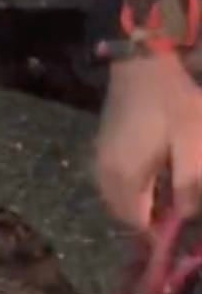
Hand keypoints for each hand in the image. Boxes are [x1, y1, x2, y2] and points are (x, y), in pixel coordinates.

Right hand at [95, 52, 201, 228]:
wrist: (142, 63)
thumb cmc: (172, 103)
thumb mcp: (192, 143)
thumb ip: (189, 184)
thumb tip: (188, 216)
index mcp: (126, 177)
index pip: (137, 222)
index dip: (160, 231)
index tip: (181, 224)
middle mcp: (106, 174)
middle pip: (123, 213)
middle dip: (147, 218)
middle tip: (175, 208)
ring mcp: (100, 159)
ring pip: (115, 197)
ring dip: (137, 202)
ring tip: (165, 192)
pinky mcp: (101, 146)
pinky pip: (112, 180)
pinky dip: (129, 186)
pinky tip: (150, 172)